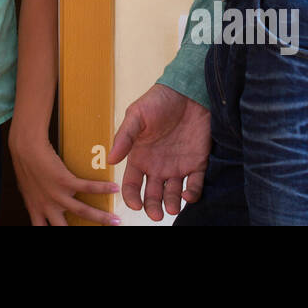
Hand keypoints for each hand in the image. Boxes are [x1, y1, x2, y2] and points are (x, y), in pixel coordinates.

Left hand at [9, 132, 120, 224]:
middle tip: (102, 231)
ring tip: (116, 220)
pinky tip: (114, 188)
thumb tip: (44, 206)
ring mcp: (56, 195)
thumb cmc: (25, 166)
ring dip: (102, 217)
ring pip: (83, 211)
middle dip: (84, 233)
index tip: (69, 235)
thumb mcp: (28, 190)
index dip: (55, 236)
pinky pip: (87, 188)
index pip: (44, 231)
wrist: (24, 148)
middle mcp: (47, 206)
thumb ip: (37, 201)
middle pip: (65, 229)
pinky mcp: (64, 181)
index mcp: (35, 210)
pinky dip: (102, 188)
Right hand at [109, 83, 210, 219]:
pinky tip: (188, 194)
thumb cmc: (158, 101)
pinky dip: (192, 194)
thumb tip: (111, 160)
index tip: (135, 204)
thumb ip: (124, 137)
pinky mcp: (197, 164)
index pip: (132, 185)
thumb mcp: (136, 115)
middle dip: (152, 208)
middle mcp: (157, 166)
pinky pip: (195, 185)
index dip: (131, 197)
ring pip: (173, 195)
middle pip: (152, 195)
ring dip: (171, 205)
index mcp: (140, 157)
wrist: (187, 92)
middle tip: (156, 215)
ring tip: (172, 208)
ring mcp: (177, 166)